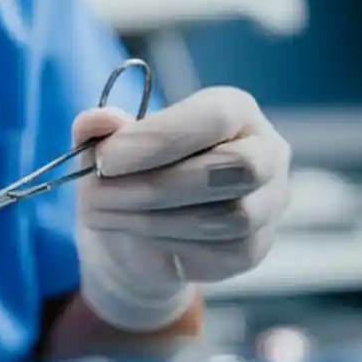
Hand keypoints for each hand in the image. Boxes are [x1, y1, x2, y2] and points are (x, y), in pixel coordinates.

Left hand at [72, 87, 291, 331]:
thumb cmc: (126, 174)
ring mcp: (267, 203)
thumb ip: (98, 129)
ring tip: (99, 213)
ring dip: (152, 217)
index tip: (106, 158)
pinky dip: (168, 243)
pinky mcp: (255, 248)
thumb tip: (96, 120)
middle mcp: (265, 152)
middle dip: (156, 182)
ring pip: (230, 216)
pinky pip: (223, 251)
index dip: (160, 138)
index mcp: (234, 110)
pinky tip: (131, 232)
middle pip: (235, 167)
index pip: (215, 116)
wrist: (133, 235)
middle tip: (94, 192)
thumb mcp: (102, 147)